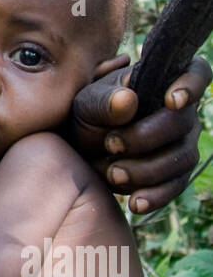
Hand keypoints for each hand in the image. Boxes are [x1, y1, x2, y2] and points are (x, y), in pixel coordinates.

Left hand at [71, 55, 210, 213]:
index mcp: (164, 81)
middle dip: (147, 136)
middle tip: (111, 144)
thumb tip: (128, 101)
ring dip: (147, 169)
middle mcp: (182, 112)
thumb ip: (104, 101)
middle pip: (183, 122)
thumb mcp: (86, 103)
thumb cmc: (87, 115)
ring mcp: (182, 144)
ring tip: (113, 173)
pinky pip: (175, 187)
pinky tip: (135, 203)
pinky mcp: (175, 175)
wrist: (78, 151)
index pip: (197, 72)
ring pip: (181, 158)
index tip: (171, 100)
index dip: (192, 84)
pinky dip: (155, 196)